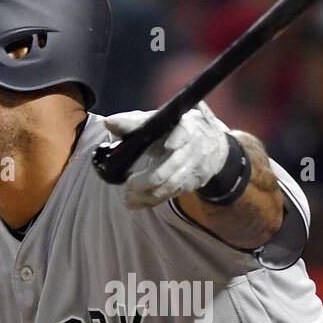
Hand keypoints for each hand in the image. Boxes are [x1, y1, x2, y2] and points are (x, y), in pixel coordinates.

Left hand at [102, 102, 230, 208]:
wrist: (212, 144)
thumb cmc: (175, 129)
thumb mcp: (159, 121)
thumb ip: (133, 122)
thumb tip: (109, 123)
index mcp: (185, 127)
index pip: (183, 132)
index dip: (177, 138)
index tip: (168, 145)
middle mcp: (192, 148)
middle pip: (172, 166)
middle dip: (149, 179)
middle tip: (129, 183)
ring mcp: (193, 168)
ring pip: (170, 185)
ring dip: (147, 194)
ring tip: (127, 196)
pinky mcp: (191, 183)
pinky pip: (169, 195)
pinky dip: (150, 201)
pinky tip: (134, 202)